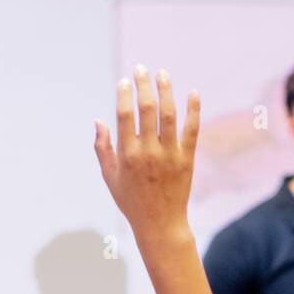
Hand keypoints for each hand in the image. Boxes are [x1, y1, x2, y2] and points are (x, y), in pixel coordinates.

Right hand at [94, 65, 200, 242]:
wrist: (160, 224)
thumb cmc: (131, 201)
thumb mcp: (109, 177)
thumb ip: (102, 148)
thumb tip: (99, 120)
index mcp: (127, 155)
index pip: (125, 115)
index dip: (124, 94)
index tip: (124, 81)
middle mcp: (148, 153)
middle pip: (146, 109)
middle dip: (143, 85)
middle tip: (142, 68)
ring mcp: (169, 155)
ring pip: (169, 115)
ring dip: (166, 91)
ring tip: (163, 74)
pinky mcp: (187, 160)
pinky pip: (192, 130)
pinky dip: (194, 110)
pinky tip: (193, 93)